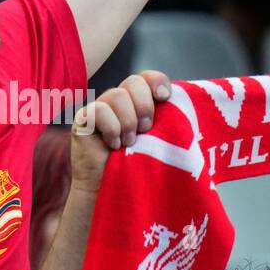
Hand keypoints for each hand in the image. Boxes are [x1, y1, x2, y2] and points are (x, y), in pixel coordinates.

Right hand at [70, 71, 170, 193]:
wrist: (115, 191)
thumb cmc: (141, 168)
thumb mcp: (161, 141)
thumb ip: (169, 121)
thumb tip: (185, 106)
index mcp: (139, 101)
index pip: (148, 77)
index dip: (157, 81)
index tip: (165, 98)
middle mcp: (120, 101)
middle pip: (133, 81)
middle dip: (144, 105)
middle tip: (146, 130)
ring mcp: (100, 108)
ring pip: (117, 95)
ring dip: (128, 122)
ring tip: (129, 143)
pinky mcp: (83, 119)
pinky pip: (99, 110)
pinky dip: (111, 128)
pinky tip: (113, 145)